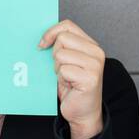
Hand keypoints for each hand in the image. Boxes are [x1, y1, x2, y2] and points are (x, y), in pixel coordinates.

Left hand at [39, 19, 105, 138]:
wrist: (84, 112)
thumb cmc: (74, 88)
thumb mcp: (68, 61)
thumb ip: (62, 46)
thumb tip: (43, 37)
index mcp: (91, 45)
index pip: (67, 25)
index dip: (51, 33)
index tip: (43, 45)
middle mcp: (96, 52)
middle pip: (62, 38)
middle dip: (55, 54)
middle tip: (62, 68)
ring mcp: (95, 65)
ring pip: (61, 54)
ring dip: (58, 68)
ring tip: (67, 78)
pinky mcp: (90, 78)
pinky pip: (64, 70)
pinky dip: (61, 79)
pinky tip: (69, 85)